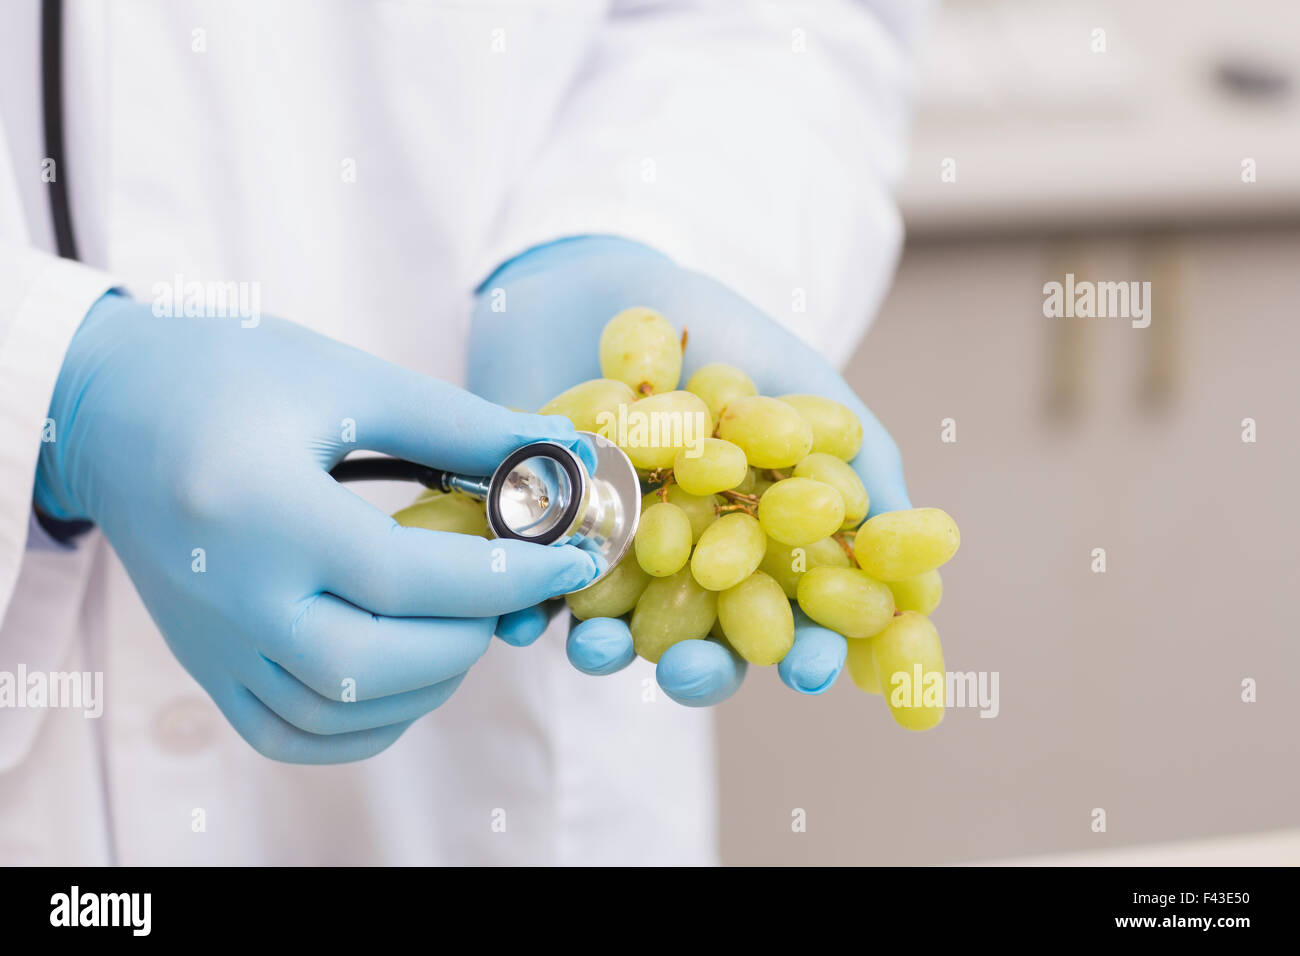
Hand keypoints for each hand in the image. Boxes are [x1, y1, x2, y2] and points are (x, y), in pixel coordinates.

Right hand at [36, 293, 597, 761]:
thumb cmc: (228, 373)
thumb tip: (556, 452)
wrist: (111, 406)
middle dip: (469, 636)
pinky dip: (366, 724)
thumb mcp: (346, 379)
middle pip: (370, 665)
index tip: (573, 559)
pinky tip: (409, 676)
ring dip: (427, 685)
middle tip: (510, 592)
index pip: (406, 576)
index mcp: (261, 509)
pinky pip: (289, 736)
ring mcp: (212, 641)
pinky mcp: (205, 666)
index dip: (507, 575)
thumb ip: (457, 426)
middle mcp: (229, 593)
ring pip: (334, 714)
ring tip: (464, 625)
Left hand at [468, 236, 909, 704]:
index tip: (812, 670)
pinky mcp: (535, 530)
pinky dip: (516, 608)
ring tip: (599, 648)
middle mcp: (681, 563)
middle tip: (690, 673)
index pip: (785, 619)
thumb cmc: (720, 331)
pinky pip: (522, 584)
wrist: (602, 276)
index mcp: (751, 544)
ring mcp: (606, 551)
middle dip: (698, 669)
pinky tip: (516, 618)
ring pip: (610, 628)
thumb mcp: (807, 389)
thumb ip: (865, 471)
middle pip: (699, 642)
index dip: (803, 650)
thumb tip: (927, 572)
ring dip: (604, 651)